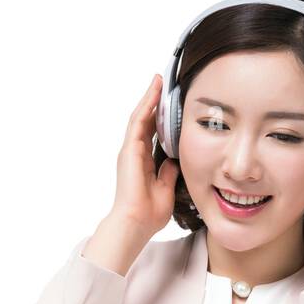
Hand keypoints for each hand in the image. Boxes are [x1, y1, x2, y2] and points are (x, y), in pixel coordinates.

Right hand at [110, 73, 179, 236]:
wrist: (136, 223)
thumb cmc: (148, 213)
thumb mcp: (166, 188)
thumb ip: (168, 173)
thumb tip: (174, 160)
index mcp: (143, 161)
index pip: (152, 133)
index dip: (158, 116)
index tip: (167, 103)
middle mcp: (135, 153)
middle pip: (144, 120)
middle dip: (152, 101)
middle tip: (161, 82)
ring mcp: (130, 150)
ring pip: (139, 116)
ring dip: (149, 98)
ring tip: (157, 81)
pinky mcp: (129, 150)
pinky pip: (137, 122)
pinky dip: (145, 107)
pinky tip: (153, 94)